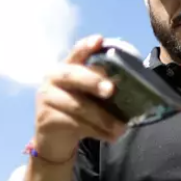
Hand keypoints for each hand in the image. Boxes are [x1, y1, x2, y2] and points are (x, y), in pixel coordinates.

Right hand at [32, 34, 130, 161]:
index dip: (86, 46)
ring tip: (121, 128)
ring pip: (78, 106)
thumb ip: (102, 87)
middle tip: (111, 89)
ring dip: (103, 118)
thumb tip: (134, 86)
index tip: (99, 40)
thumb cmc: (78, 112)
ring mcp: (47, 99)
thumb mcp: (88, 96)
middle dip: (94, 81)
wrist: (54, 140)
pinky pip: (76, 124)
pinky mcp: (47, 120)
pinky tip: (111, 136)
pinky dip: (97, 131)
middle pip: (73, 75)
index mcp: (66, 67)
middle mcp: (53, 78)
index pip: (76, 53)